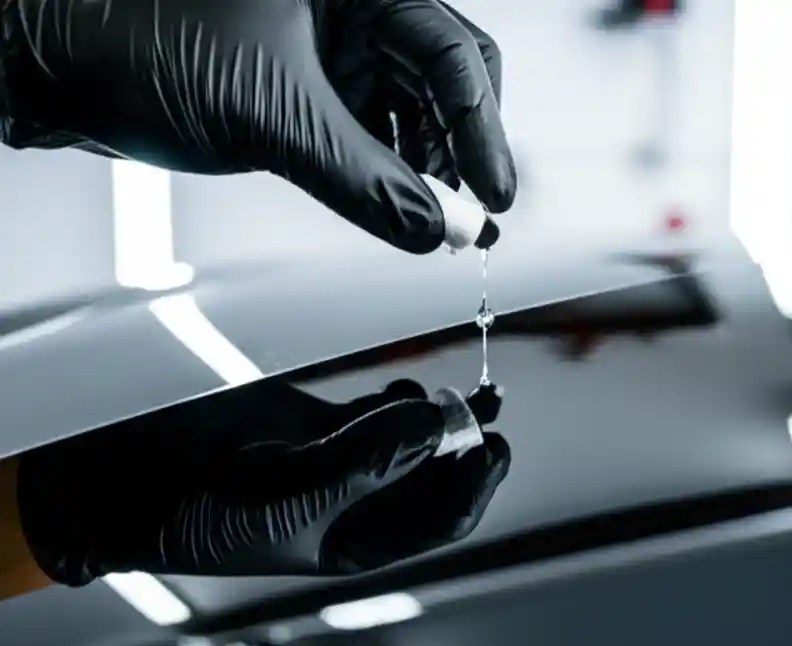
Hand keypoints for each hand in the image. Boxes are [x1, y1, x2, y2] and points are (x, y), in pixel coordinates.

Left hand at [0, 0, 514, 253]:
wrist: (49, 64)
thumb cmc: (135, 40)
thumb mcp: (272, 118)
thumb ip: (368, 181)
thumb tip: (439, 228)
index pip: (450, 52)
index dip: (481, 128)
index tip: (492, 194)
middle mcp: (348, 7)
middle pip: (442, 80)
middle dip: (458, 148)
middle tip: (468, 214)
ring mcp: (326, 47)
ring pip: (408, 111)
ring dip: (425, 170)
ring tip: (434, 221)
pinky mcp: (304, 87)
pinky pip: (368, 133)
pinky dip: (386, 174)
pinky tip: (396, 207)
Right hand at [13, 379, 510, 585]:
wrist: (121, 481)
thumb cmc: (196, 510)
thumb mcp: (283, 493)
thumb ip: (361, 460)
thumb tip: (433, 428)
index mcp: (358, 541)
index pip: (442, 519)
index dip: (476, 485)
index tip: (495, 444)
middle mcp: (358, 503)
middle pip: (438, 474)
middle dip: (468, 443)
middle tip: (488, 405)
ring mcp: (338, 459)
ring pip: (413, 438)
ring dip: (441, 416)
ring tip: (463, 391)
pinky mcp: (314, 423)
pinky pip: (375, 411)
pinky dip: (400, 398)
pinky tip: (412, 385)